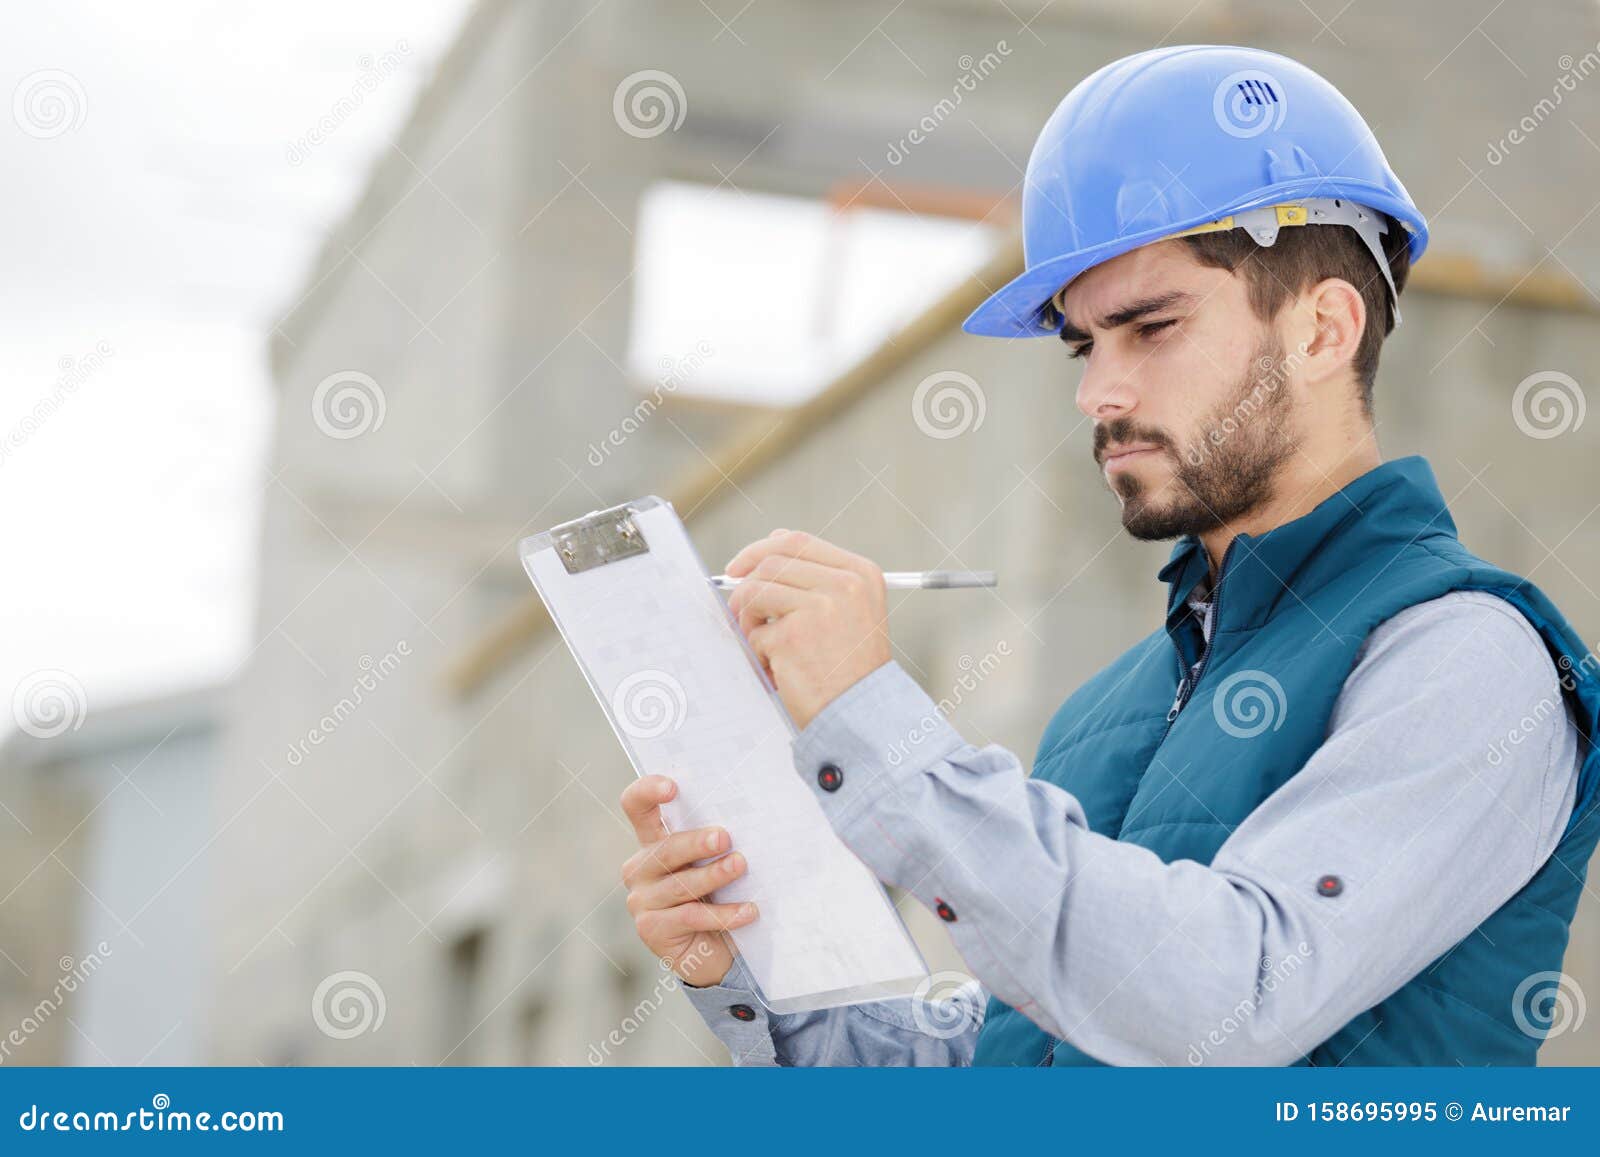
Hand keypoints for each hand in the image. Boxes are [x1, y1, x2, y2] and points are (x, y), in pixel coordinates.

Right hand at [619, 774, 758, 986]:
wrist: (715, 952)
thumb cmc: (719, 896)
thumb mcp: (715, 863)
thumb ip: (717, 843)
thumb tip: (749, 821)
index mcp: (652, 842)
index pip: (636, 806)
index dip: (648, 791)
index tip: (672, 787)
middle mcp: (640, 868)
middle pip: (664, 848)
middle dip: (695, 842)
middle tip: (724, 837)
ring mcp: (642, 900)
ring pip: (680, 884)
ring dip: (713, 875)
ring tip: (740, 866)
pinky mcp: (651, 929)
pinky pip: (691, 917)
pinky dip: (724, 914)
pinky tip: (748, 911)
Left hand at [723, 529, 891, 729]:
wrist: (862, 715)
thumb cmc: (850, 667)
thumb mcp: (852, 611)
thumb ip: (817, 578)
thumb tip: (765, 552)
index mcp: (860, 573)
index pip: (797, 542)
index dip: (759, 550)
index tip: (738, 568)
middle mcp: (844, 585)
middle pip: (771, 563)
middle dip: (745, 585)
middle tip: (737, 610)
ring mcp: (819, 608)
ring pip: (754, 593)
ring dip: (748, 622)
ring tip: (765, 648)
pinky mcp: (792, 637)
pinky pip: (754, 634)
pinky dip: (759, 655)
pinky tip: (780, 671)